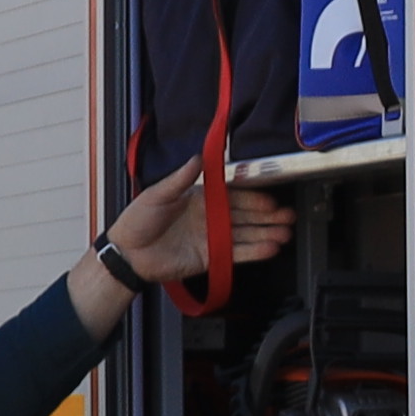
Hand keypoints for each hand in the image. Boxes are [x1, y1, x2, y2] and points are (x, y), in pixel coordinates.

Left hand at [87, 161, 291, 301]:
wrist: (127, 254)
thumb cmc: (138, 221)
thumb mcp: (158, 194)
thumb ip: (181, 178)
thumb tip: (199, 158)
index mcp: (200, 198)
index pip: (233, 195)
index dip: (252, 197)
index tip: (269, 199)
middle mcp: (210, 217)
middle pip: (245, 215)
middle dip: (268, 216)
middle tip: (287, 216)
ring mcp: (212, 238)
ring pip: (246, 234)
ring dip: (266, 233)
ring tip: (286, 233)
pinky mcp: (210, 257)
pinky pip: (237, 254)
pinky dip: (255, 252)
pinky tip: (271, 248)